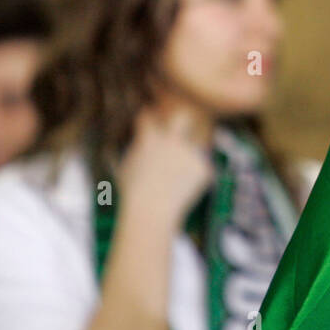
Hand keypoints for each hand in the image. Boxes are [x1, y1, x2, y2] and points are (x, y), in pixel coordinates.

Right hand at [118, 104, 215, 229]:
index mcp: (151, 138)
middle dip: (180, 119)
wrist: (151, 213)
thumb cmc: (133, 194)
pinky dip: (194, 178)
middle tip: (177, 131)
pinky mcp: (204, 168)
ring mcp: (191, 153)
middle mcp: (173, 140)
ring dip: (186, 158)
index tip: (147, 126)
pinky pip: (201, 169)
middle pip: (183, 116)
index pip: (148, 116)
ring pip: (193, 149)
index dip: (146, 121)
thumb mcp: (125, 167)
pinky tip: (182, 191)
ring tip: (173, 182)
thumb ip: (134, 150)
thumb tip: (137, 144)